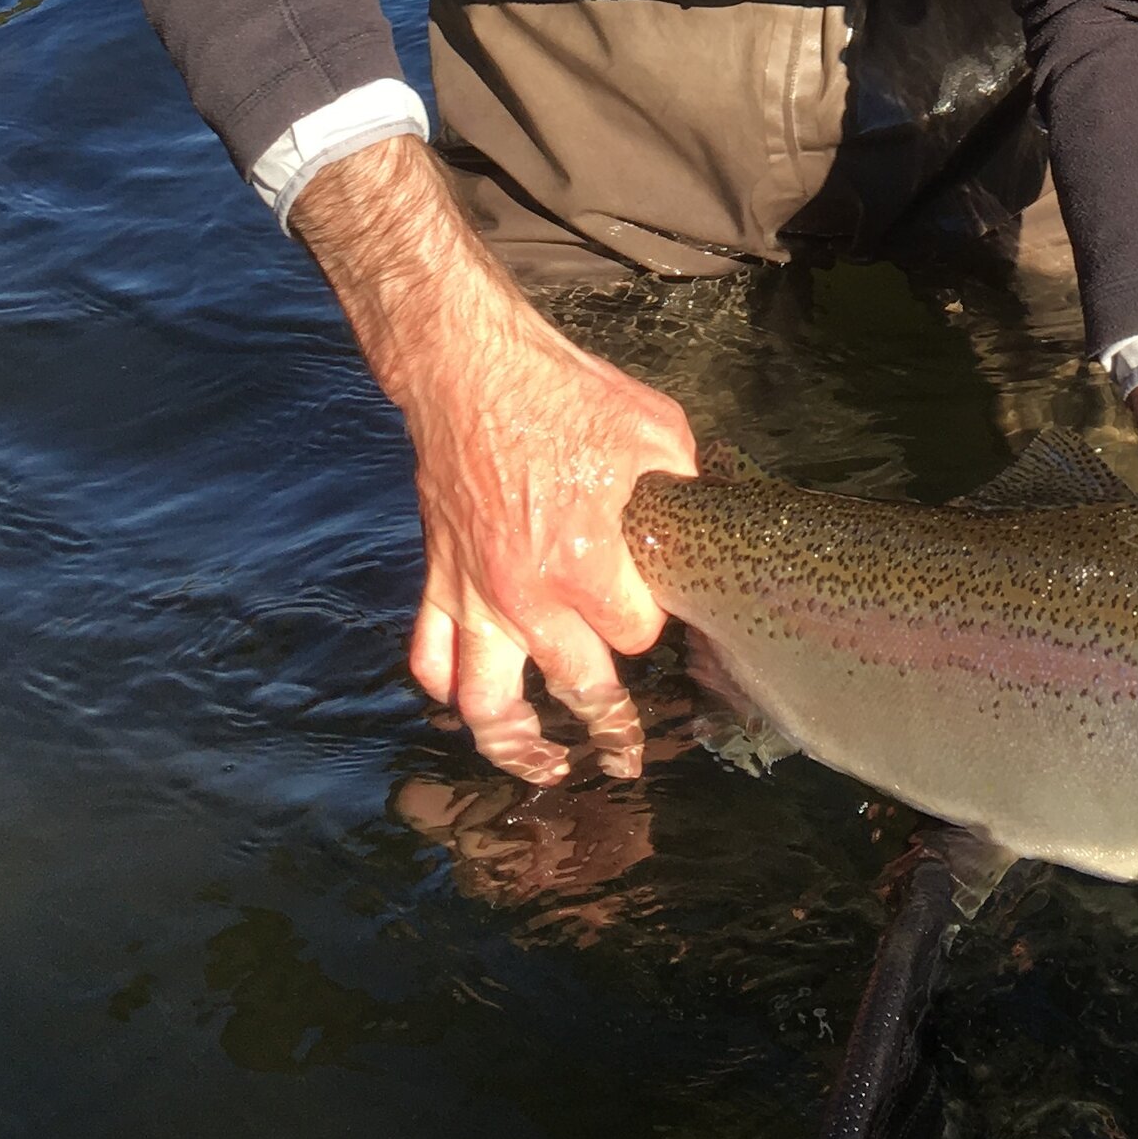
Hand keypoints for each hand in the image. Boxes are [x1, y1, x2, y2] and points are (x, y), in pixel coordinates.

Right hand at [294, 136, 698, 786]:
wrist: (472, 369)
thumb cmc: (569, 395)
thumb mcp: (654, 429)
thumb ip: (684, 489)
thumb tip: (708, 520)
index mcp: (589, 561)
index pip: (637, 634)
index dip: (653, 625)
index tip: (659, 609)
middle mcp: (530, 595)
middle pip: (578, 689)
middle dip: (610, 728)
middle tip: (629, 755)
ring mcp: (478, 594)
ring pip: (486, 704)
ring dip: (517, 749)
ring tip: (547, 769)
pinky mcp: (439, 580)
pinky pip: (429, 657)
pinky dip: (445, 689)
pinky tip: (470, 700)